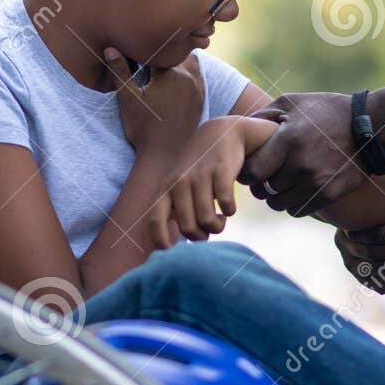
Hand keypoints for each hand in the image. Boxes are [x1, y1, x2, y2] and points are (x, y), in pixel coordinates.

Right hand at [107, 49, 202, 156]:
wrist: (164, 156)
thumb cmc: (143, 128)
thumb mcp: (128, 99)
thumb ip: (120, 72)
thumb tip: (109, 48)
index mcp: (170, 73)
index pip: (158, 50)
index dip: (145, 49)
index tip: (135, 50)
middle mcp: (188, 77)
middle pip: (176, 54)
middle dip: (162, 53)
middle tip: (148, 56)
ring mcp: (197, 88)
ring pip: (190, 62)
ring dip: (177, 61)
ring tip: (160, 67)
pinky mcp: (200, 99)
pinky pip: (197, 76)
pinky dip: (187, 72)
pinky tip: (175, 79)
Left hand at [149, 117, 254, 247]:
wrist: (221, 133)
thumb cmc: (199, 168)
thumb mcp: (179, 184)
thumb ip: (176, 210)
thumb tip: (180, 244)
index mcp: (165, 188)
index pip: (155, 221)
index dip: (162, 241)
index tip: (173, 252)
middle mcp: (179, 182)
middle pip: (188, 228)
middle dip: (201, 237)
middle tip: (208, 231)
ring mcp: (200, 175)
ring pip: (207, 220)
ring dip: (217, 227)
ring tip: (219, 220)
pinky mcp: (221, 171)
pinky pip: (226, 205)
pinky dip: (230, 212)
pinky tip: (229, 208)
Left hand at [238, 91, 364, 215]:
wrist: (371, 126)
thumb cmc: (326, 111)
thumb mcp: (292, 102)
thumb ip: (262, 116)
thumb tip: (238, 130)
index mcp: (288, 140)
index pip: (251, 171)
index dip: (246, 171)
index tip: (251, 166)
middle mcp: (301, 165)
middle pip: (263, 190)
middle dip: (260, 184)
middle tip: (265, 175)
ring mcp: (316, 183)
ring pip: (277, 203)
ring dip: (275, 195)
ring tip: (282, 181)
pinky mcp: (329, 195)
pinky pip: (297, 211)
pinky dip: (292, 203)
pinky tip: (297, 189)